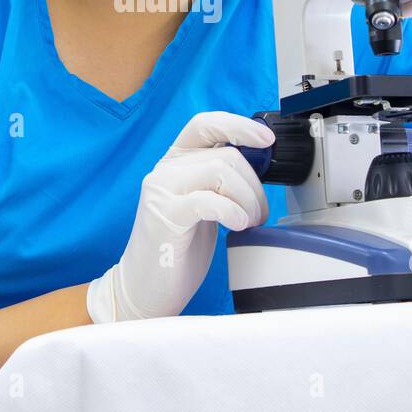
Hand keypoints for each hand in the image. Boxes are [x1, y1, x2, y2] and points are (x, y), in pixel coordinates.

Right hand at [87, 111, 272, 322]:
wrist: (144, 287)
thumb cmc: (177, 247)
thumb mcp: (202, 202)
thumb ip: (220, 179)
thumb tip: (258, 161)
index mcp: (174, 162)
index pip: (205, 124)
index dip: (238, 125)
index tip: (266, 139)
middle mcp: (164, 170)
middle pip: (226, 155)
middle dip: (254, 186)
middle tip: (258, 214)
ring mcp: (161, 191)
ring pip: (221, 172)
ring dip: (247, 200)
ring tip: (247, 223)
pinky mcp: (165, 216)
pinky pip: (210, 200)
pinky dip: (233, 212)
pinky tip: (235, 225)